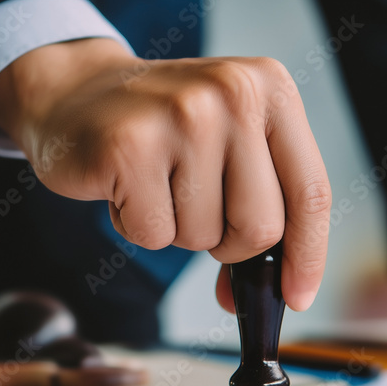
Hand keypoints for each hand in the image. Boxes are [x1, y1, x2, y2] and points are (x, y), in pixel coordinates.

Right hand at [0, 38, 330, 311]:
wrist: (76, 93)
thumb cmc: (164, 131)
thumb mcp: (231, 144)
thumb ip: (262, 206)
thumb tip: (279, 293)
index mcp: (272, 88)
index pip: (311, 192)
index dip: (306, 256)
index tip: (296, 297)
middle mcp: (234, 92)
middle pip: (260, 227)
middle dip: (228, 244)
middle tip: (196, 210)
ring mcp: (182, 115)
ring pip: (204, 236)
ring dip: (177, 228)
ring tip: (155, 182)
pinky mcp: (130, 146)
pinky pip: (153, 234)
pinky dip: (136, 225)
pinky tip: (126, 184)